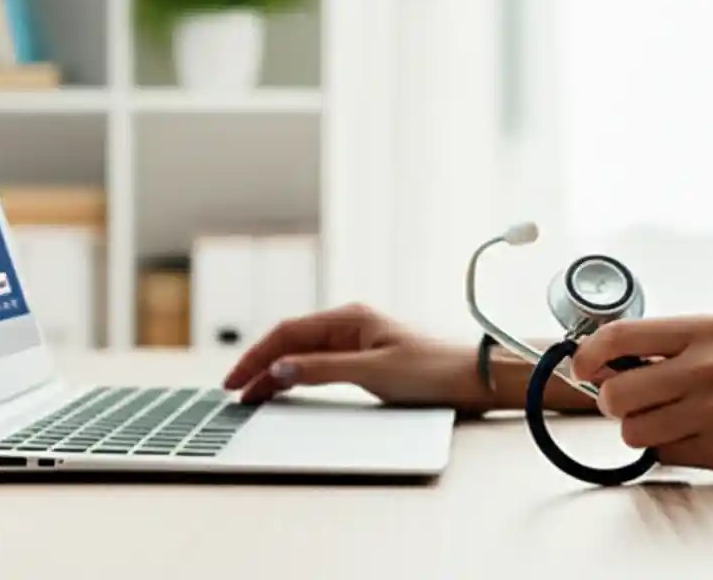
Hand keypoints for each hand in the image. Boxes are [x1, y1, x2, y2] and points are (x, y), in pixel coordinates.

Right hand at [222, 304, 491, 410]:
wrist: (478, 378)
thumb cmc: (435, 370)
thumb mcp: (373, 372)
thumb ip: (323, 370)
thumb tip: (279, 369)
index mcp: (350, 318)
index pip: (287, 333)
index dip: (255, 356)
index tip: (234, 380)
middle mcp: (352, 324)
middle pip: (292, 342)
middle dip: (260, 365)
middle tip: (235, 392)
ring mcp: (361, 340)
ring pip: (305, 353)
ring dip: (277, 372)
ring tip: (253, 395)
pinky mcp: (370, 358)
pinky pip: (322, 364)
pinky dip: (299, 376)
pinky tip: (288, 388)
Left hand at [570, 315, 712, 480]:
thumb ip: (675, 349)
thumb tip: (610, 363)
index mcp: (707, 330)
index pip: (618, 336)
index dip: (587, 356)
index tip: (582, 368)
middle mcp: (707, 367)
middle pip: (615, 392)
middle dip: (613, 403)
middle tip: (631, 403)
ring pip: (634, 430)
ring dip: (642, 431)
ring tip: (672, 422)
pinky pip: (665, 455)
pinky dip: (672, 451)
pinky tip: (700, 439)